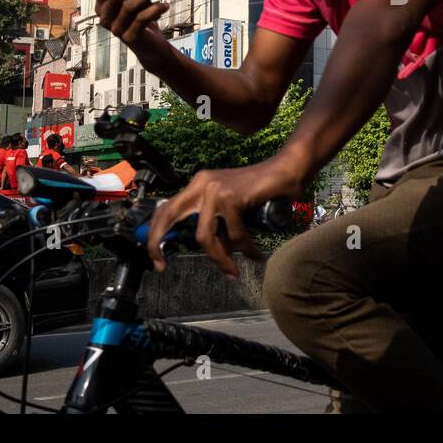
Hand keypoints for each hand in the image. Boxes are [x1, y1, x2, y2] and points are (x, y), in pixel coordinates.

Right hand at [93, 0, 167, 58]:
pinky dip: (155, 9)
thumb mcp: (135, 0)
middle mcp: (105, 18)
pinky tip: (164, 5)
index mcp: (102, 6)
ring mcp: (115, 29)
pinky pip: (141, 19)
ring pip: (130, 6)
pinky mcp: (129, 38)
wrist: (151, 46)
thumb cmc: (141, 18)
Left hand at [145, 158, 305, 278]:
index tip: (157, 258)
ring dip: (220, 259)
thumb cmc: (262, 190)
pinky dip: (246, 249)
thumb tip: (206, 251)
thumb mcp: (229, 207)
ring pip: (204, 236)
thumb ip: (215, 222)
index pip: (166, 209)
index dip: (155, 233)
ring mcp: (215, 189)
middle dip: (158, 242)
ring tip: (232, 271)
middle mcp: (202, 184)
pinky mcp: (231, 197)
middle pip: (169, 216)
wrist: (287, 170)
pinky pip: (233, 235)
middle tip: (162, 267)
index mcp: (198, 185)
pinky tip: (255, 254)